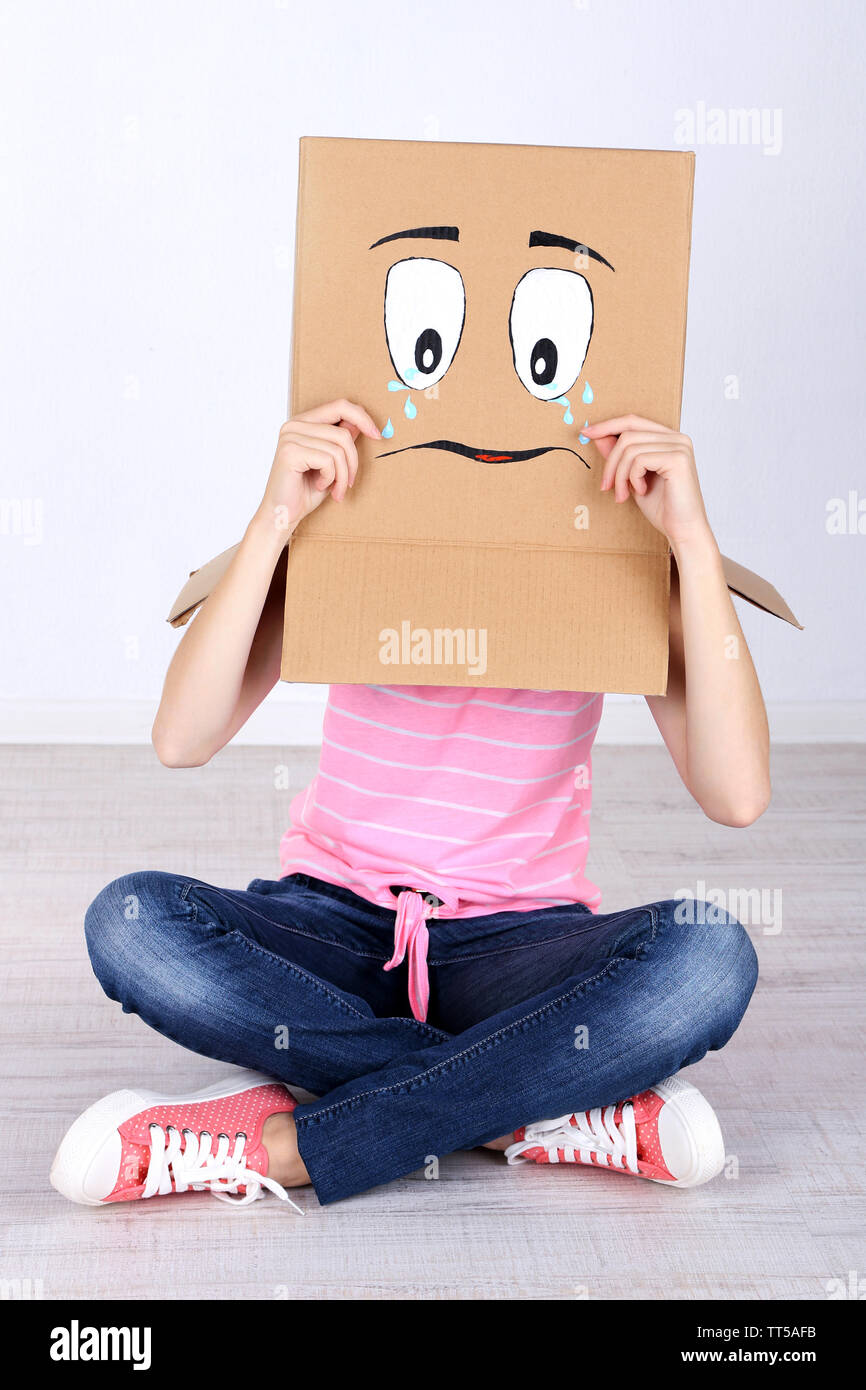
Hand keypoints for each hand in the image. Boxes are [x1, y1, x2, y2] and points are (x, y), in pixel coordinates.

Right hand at [256, 398, 379, 542]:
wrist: (283, 513)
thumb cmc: (306, 489)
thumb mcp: (331, 462)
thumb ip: (341, 441)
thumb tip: (361, 424)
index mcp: (304, 422)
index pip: (340, 406)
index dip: (362, 418)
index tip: (378, 436)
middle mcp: (294, 424)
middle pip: (343, 433)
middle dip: (353, 461)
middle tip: (350, 482)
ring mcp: (290, 436)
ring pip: (338, 449)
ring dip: (343, 475)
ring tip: (336, 489)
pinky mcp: (290, 451)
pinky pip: (328, 460)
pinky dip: (331, 478)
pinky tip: (320, 486)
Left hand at [583, 414, 712, 548]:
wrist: (682, 530)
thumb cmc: (662, 507)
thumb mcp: (632, 478)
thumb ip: (619, 456)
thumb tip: (599, 436)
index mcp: (668, 438)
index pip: (633, 421)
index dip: (608, 425)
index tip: (586, 433)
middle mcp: (677, 438)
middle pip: (628, 433)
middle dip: (610, 461)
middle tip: (605, 486)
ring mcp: (679, 446)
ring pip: (630, 448)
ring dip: (619, 475)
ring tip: (623, 494)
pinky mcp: (678, 458)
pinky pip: (639, 460)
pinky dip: (632, 478)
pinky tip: (641, 491)